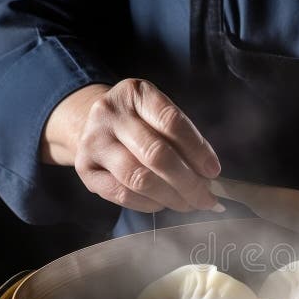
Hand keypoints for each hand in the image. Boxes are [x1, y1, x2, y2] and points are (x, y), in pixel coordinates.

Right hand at [41, 79, 220, 211]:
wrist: (93, 126)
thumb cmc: (140, 123)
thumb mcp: (159, 116)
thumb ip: (184, 139)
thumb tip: (209, 176)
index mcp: (135, 93)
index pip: (171, 122)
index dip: (197, 150)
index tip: (214, 171)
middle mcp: (109, 113)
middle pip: (156, 154)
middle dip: (189, 182)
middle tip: (207, 198)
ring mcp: (94, 142)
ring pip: (139, 179)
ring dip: (172, 198)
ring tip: (190, 204)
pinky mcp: (85, 169)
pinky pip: (123, 195)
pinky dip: (150, 204)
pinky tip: (164, 204)